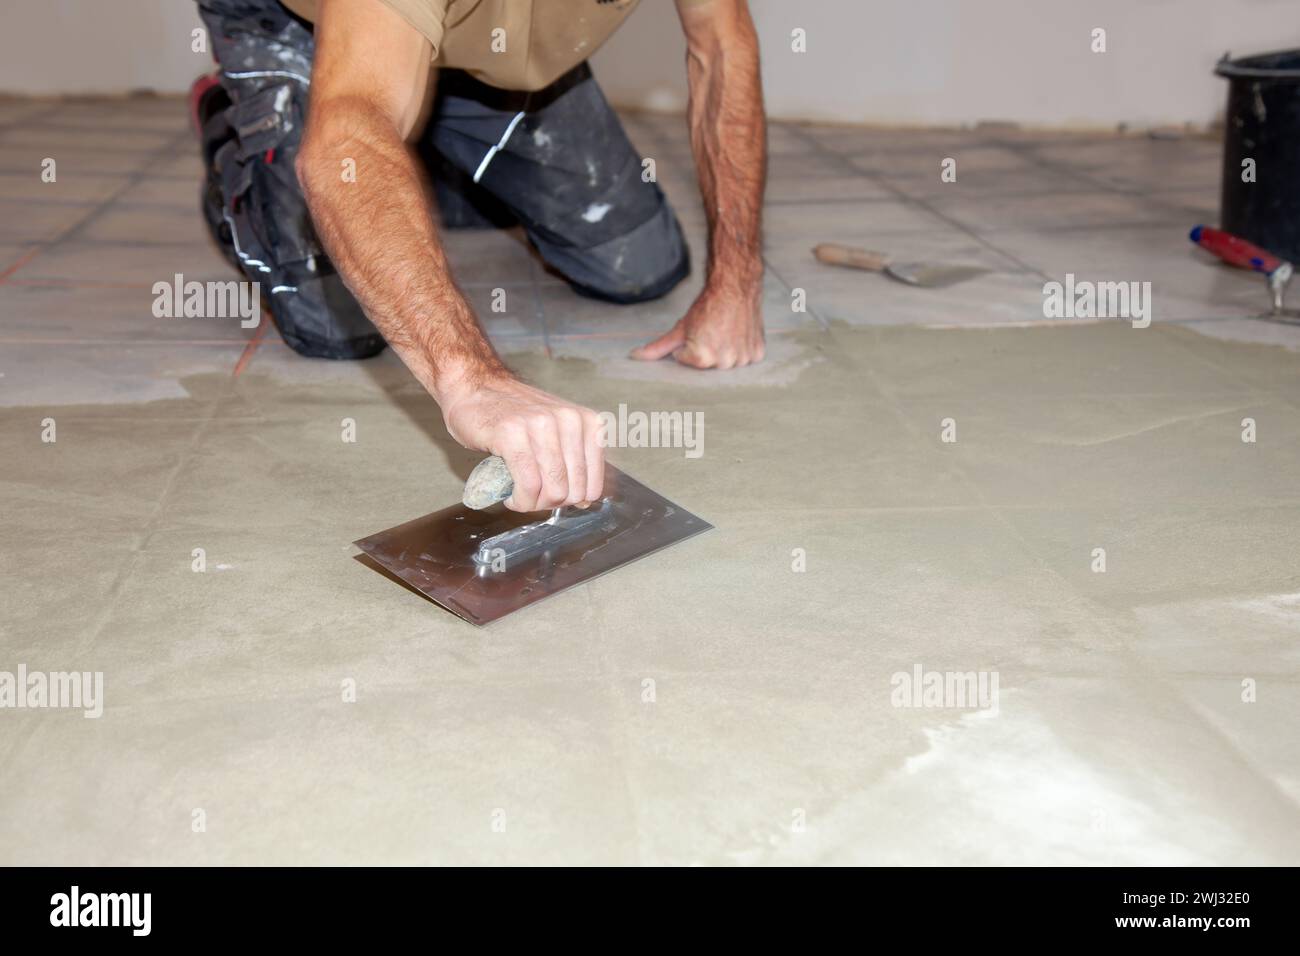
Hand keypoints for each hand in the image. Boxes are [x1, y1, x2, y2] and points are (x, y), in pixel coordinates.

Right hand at [440, 374, 604, 512]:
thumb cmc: (514, 414)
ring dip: (533, 504)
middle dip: (551, 505)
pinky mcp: (513, 434)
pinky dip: (520, 500)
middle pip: (573, 491)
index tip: (553, 499)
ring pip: (552, 490)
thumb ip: (575, 462)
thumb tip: (585, 501)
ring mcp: (541, 425)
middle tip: (532, 499)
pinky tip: (511, 497)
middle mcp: (569, 420)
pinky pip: (528, 485)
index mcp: (587, 422)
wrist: (475, 387)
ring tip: (520, 497)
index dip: (572, 502)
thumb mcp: (557, 432)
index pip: (593, 485)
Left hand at [630, 281, 764, 368]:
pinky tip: (738, 332)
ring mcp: (743, 359)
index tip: (698, 330)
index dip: (688, 344)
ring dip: (724, 349)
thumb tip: (634, 357)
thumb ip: (657, 347)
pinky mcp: (757, 353)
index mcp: (702, 358)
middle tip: (712, 329)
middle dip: (705, 349)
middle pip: (706, 364)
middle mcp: (724, 363)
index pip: (686, 360)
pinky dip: (741, 347)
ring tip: (726, 330)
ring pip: (726, 361)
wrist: (735, 286)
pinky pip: (745, 358)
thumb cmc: (706, 307)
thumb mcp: (680, 328)